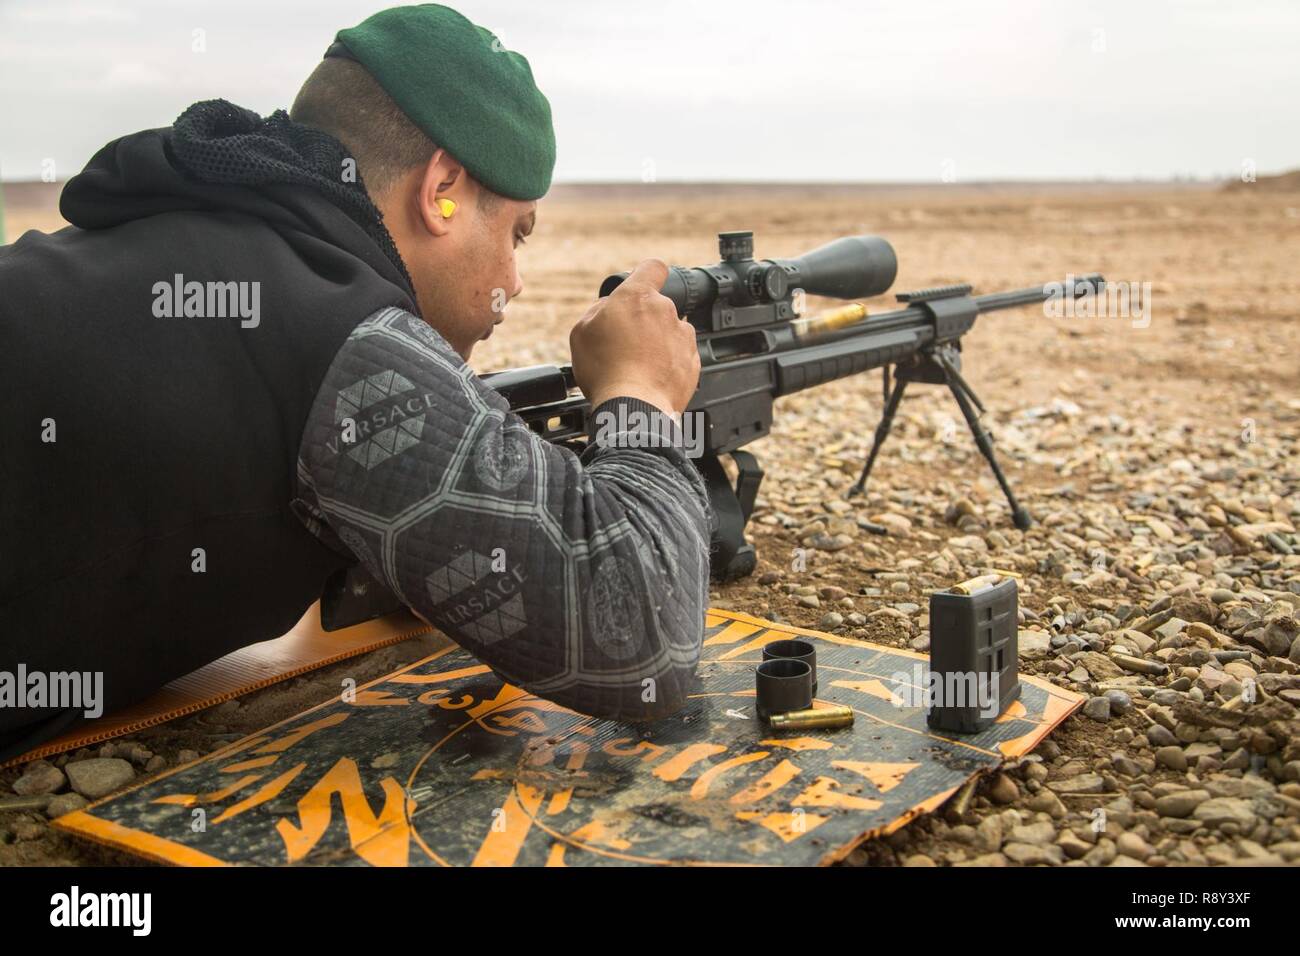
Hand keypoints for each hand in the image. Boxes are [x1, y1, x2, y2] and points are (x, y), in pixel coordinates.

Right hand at [569, 258, 699, 413]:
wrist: (634, 407)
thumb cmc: (605, 370)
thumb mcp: (581, 332)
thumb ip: (598, 310)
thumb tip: (609, 307)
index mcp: (637, 297)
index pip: (652, 267)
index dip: (647, 274)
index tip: (643, 283)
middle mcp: (665, 311)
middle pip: (657, 306)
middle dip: (644, 320)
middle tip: (626, 344)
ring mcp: (683, 336)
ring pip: (670, 331)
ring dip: (659, 342)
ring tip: (640, 365)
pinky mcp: (693, 361)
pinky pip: (680, 355)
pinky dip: (669, 363)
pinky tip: (652, 377)